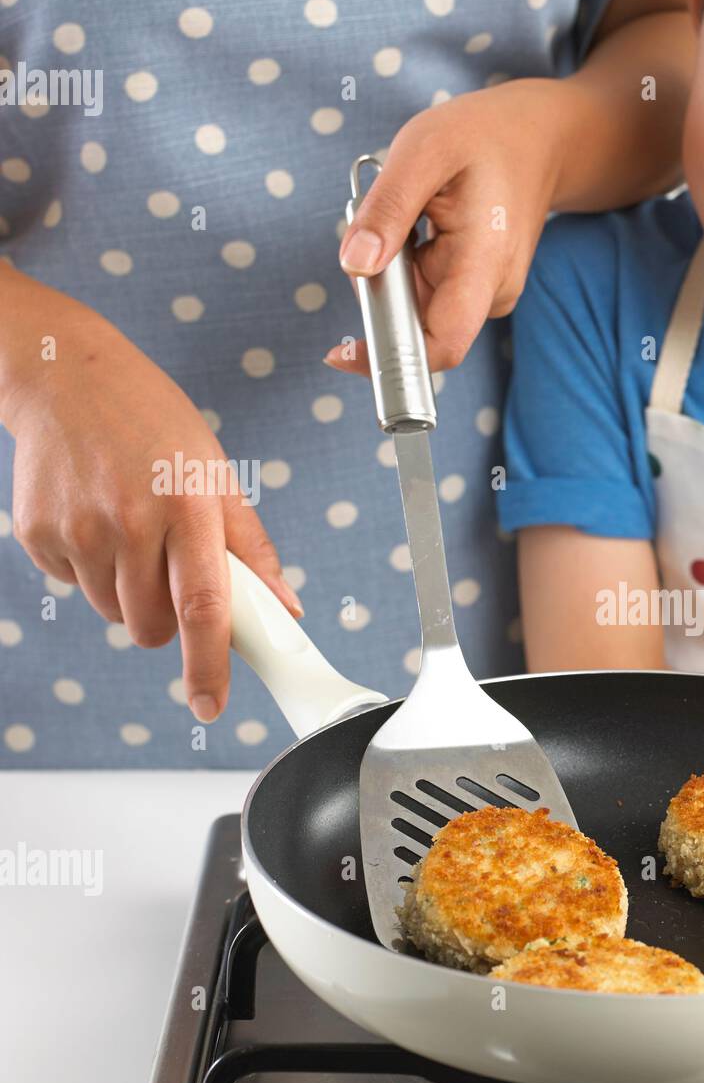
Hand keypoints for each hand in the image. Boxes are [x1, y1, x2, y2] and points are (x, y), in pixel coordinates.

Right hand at [6, 299, 301, 724]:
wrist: (67, 378)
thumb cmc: (156, 426)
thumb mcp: (217, 476)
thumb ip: (251, 549)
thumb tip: (286, 608)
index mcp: (188, 508)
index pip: (204, 607)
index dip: (209, 664)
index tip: (211, 703)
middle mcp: (130, 522)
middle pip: (154, 627)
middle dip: (170, 623)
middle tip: (171, 573)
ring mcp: (78, 530)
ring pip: (114, 615)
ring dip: (130, 596)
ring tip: (133, 534)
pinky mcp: (38, 534)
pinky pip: (74, 587)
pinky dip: (91, 571)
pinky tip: (97, 521)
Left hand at [326, 79, 565, 375]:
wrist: (537, 139)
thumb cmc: (484, 138)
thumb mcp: (424, 152)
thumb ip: (387, 210)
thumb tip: (354, 267)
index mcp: (485, 264)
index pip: (442, 344)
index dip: (388, 359)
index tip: (339, 353)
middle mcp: (493, 293)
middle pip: (418, 326)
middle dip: (379, 290)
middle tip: (375, 226)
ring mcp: (489, 295)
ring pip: (418, 309)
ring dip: (392, 274)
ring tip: (409, 217)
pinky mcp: (480, 291)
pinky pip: (428, 295)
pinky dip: (407, 269)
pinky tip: (421, 230)